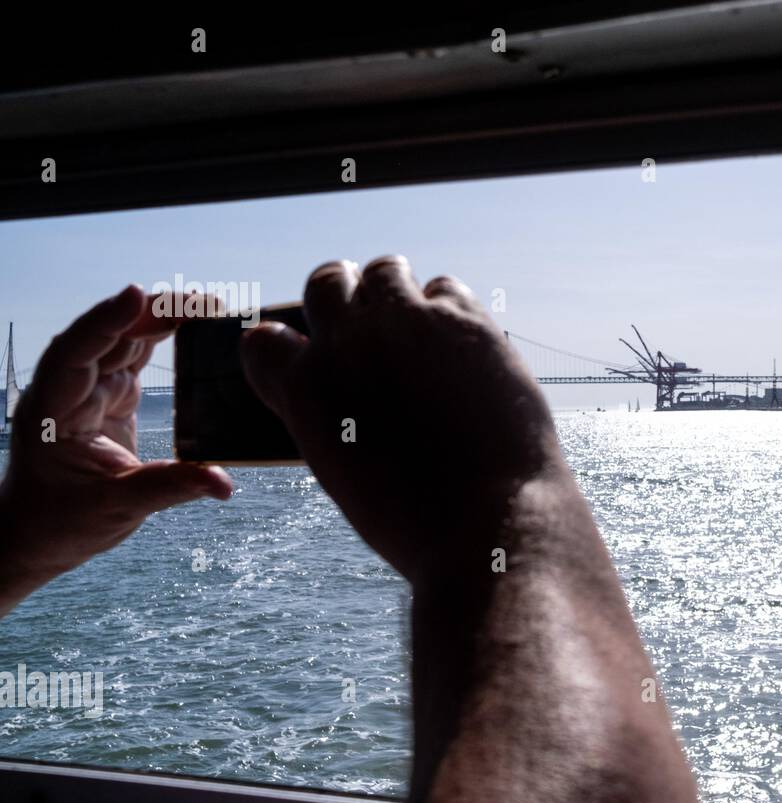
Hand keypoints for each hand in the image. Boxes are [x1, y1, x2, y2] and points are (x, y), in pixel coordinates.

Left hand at [0, 286, 231, 607]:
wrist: (37, 534)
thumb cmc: (60, 524)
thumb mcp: (115, 510)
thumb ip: (169, 488)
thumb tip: (223, 483)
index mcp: (51, 411)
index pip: (75, 354)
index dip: (106, 322)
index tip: (138, 295)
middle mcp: (67, 392)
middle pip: (107, 337)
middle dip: (150, 312)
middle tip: (202, 300)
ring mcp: (90, 392)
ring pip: (124, 342)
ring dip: (162, 320)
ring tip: (208, 306)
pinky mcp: (111, 399)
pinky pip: (136, 360)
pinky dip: (162, 340)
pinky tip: (193, 326)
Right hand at [239, 257, 561, 584]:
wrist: (488, 524)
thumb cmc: (417, 520)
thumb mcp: (346, 473)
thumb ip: (332, 418)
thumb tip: (347, 388)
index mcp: (302, 389)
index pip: (263, 339)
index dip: (286, 345)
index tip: (309, 351)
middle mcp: (345, 343)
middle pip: (327, 281)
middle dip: (343, 296)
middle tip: (368, 317)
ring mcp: (406, 323)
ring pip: (386, 271)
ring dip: (395, 290)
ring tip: (415, 316)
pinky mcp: (464, 321)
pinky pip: (446, 288)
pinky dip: (449, 309)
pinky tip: (462, 339)